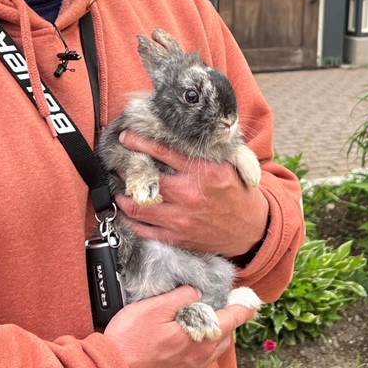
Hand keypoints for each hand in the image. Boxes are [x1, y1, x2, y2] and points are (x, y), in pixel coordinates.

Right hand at [104, 287, 257, 367]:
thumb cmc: (130, 343)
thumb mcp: (153, 307)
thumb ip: (180, 297)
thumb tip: (196, 293)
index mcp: (202, 338)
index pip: (233, 319)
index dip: (243, 306)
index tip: (249, 299)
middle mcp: (202, 358)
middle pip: (225, 336)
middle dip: (226, 321)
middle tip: (219, 307)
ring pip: (213, 351)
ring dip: (213, 336)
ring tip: (200, 323)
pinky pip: (199, 363)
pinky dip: (199, 350)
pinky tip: (184, 343)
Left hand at [114, 131, 267, 256]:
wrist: (250, 230)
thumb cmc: (236, 193)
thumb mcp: (227, 165)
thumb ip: (206, 150)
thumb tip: (182, 130)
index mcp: (204, 172)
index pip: (164, 152)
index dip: (140, 142)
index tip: (126, 137)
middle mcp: (190, 194)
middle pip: (147, 179)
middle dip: (127, 170)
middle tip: (117, 163)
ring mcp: (181, 219)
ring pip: (139, 207)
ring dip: (123, 197)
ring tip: (119, 189)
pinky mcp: (177, 237)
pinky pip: (145, 230)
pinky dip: (132, 221)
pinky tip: (127, 212)